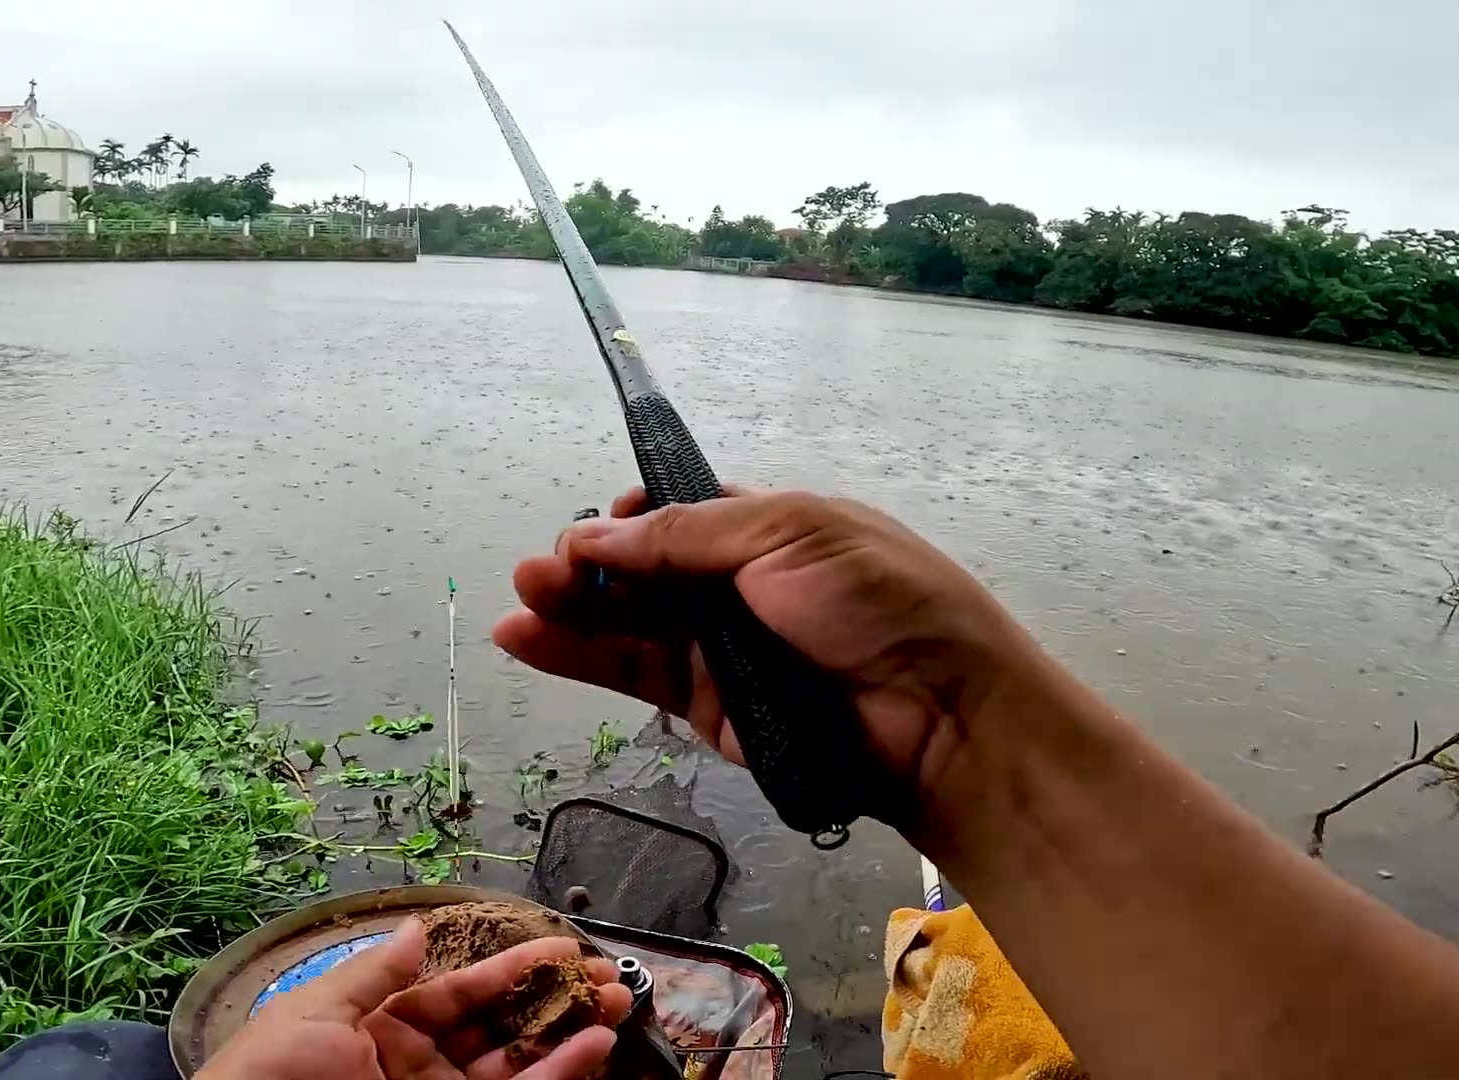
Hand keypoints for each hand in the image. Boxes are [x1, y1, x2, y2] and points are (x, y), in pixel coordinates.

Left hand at [197, 919, 633, 1079]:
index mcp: (382, 1030)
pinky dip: (560, 1073)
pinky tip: (593, 1044)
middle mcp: (420, 1067)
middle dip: (555, 999)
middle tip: (605, 973)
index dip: (511, 968)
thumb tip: (418, 927)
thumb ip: (374, 974)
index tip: (559, 946)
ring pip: (521, 1063)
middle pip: (502, 1027)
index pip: (460, 992)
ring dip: (571, 1033)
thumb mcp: (311, 1015)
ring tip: (615, 1001)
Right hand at [495, 488, 1049, 834]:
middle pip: (643, 569)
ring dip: (569, 610)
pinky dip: (578, 659)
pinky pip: (634, 676)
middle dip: (587, 565)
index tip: (601, 525)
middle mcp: (739, 585)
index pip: (681, 512)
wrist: (939, 717)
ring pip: (627, 623)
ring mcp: (721, 649)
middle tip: (538, 572)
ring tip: (519, 602)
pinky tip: (528, 641)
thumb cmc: (879, 604)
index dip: (634, 516)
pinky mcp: (707, 710)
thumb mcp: (790, 533)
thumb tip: (599, 533)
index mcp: (769, 525)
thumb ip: (689, 533)